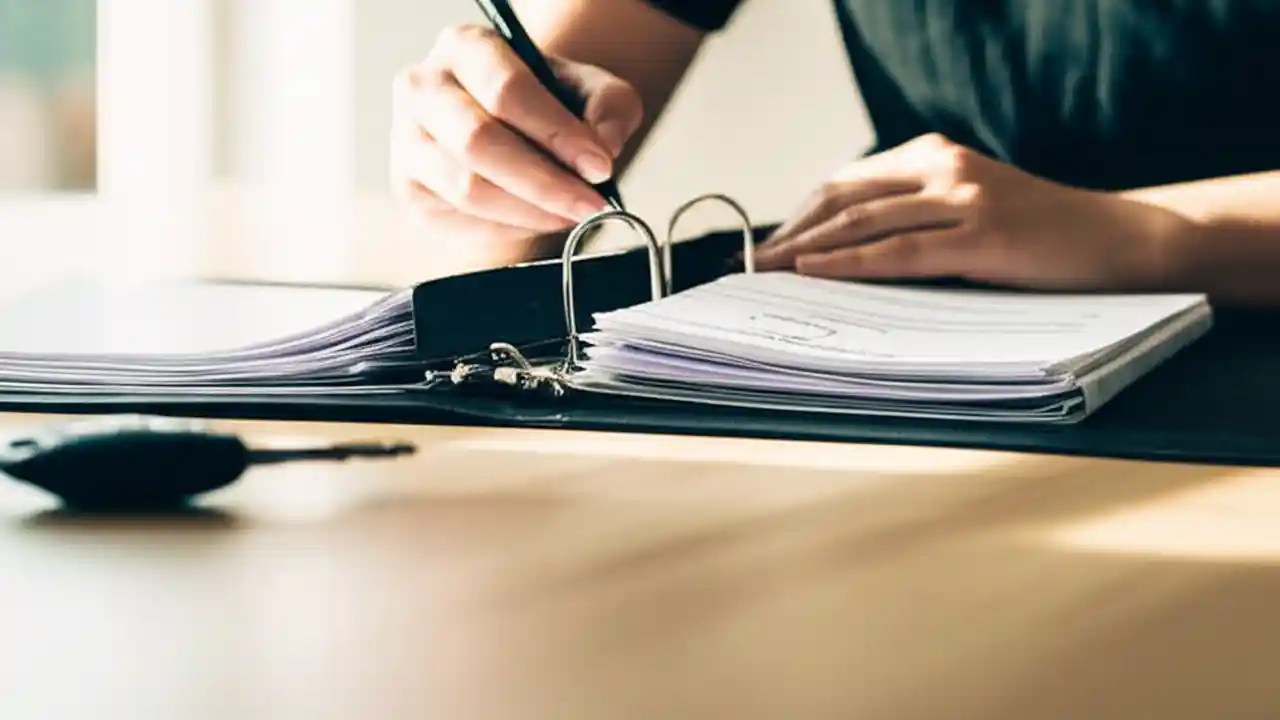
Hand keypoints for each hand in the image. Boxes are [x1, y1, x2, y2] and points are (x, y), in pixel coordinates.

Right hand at [390, 24, 643, 263]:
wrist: (507, 128)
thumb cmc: (545, 103)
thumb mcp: (590, 89)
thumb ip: (608, 108)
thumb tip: (603, 150)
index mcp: (465, 47)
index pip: (507, 90)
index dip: (557, 133)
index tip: (599, 166)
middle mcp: (422, 88)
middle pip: (478, 143)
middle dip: (544, 182)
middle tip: (590, 204)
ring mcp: (407, 143)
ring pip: (467, 189)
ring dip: (530, 212)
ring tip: (571, 214)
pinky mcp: (410, 192)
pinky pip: (461, 222)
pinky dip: (510, 229)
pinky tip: (539, 219)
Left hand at [756, 134, 1193, 290]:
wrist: (1115, 240)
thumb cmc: (1038, 234)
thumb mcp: (969, 209)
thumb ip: (916, 216)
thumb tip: (845, 251)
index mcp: (935, 156)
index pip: (847, 183)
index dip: (801, 215)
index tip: (768, 246)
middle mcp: (944, 167)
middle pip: (844, 198)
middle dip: (793, 233)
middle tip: (754, 265)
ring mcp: (964, 199)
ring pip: (864, 221)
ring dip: (807, 249)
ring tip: (768, 273)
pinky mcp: (983, 235)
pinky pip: (899, 251)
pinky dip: (850, 262)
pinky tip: (814, 271)